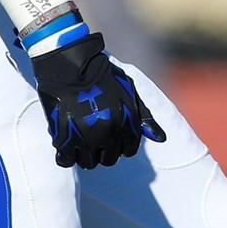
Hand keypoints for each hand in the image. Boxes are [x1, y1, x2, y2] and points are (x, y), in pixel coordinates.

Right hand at [31, 32, 165, 168]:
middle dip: (103, 150)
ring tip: (79, 138)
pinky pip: (67, 160)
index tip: (110, 134)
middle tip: (93, 136)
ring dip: (85, 153)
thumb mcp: (129, 90)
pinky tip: (66, 142)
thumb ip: (144, 115)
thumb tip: (161, 138)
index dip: (120, 143)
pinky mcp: (65, 139)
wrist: (70, 65)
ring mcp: (86, 138)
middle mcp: (109, 134)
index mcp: (126, 123)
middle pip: (108, 159)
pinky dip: (66, 155)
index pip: (128, 150)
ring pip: (88, 162)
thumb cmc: (101, 75)